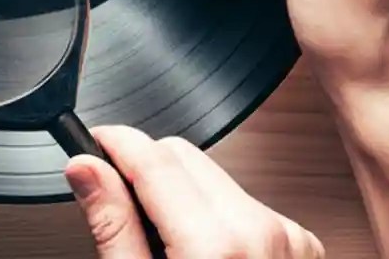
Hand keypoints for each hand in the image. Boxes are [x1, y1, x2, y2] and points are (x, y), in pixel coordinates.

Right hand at [66, 126, 323, 257]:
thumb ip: (114, 228)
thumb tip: (86, 173)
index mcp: (219, 246)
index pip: (154, 157)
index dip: (115, 143)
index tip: (94, 142)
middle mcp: (264, 233)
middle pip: (186, 156)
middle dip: (146, 169)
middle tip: (118, 205)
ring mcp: (290, 240)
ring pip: (215, 178)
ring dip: (181, 195)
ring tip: (165, 248)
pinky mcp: (302, 247)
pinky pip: (246, 206)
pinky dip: (216, 217)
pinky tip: (201, 257)